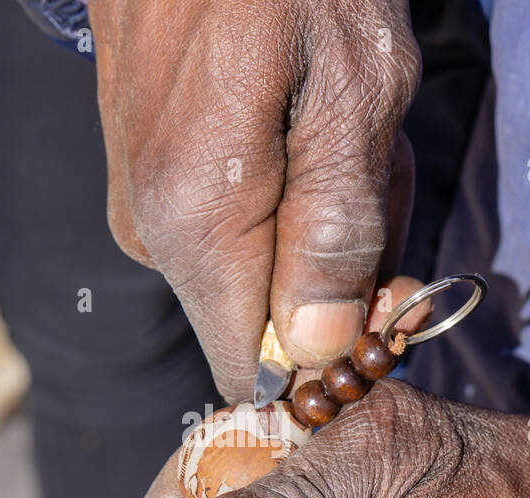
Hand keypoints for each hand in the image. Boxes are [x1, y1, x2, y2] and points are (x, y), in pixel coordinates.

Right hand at [86, 0, 421, 400]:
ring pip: (257, 262)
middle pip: (265, 316)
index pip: (254, 371)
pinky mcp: (150, 166)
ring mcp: (144, 197)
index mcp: (195, 225)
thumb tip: (319, 353)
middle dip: (340, 262)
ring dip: (322, 212)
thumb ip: (335, 233)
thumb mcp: (353, 94)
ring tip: (338, 116)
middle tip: (375, 162)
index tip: (385, 285)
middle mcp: (152, 228)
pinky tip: (302, 109)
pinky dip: (287, 180)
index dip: (330, 354)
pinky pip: (233, 216)